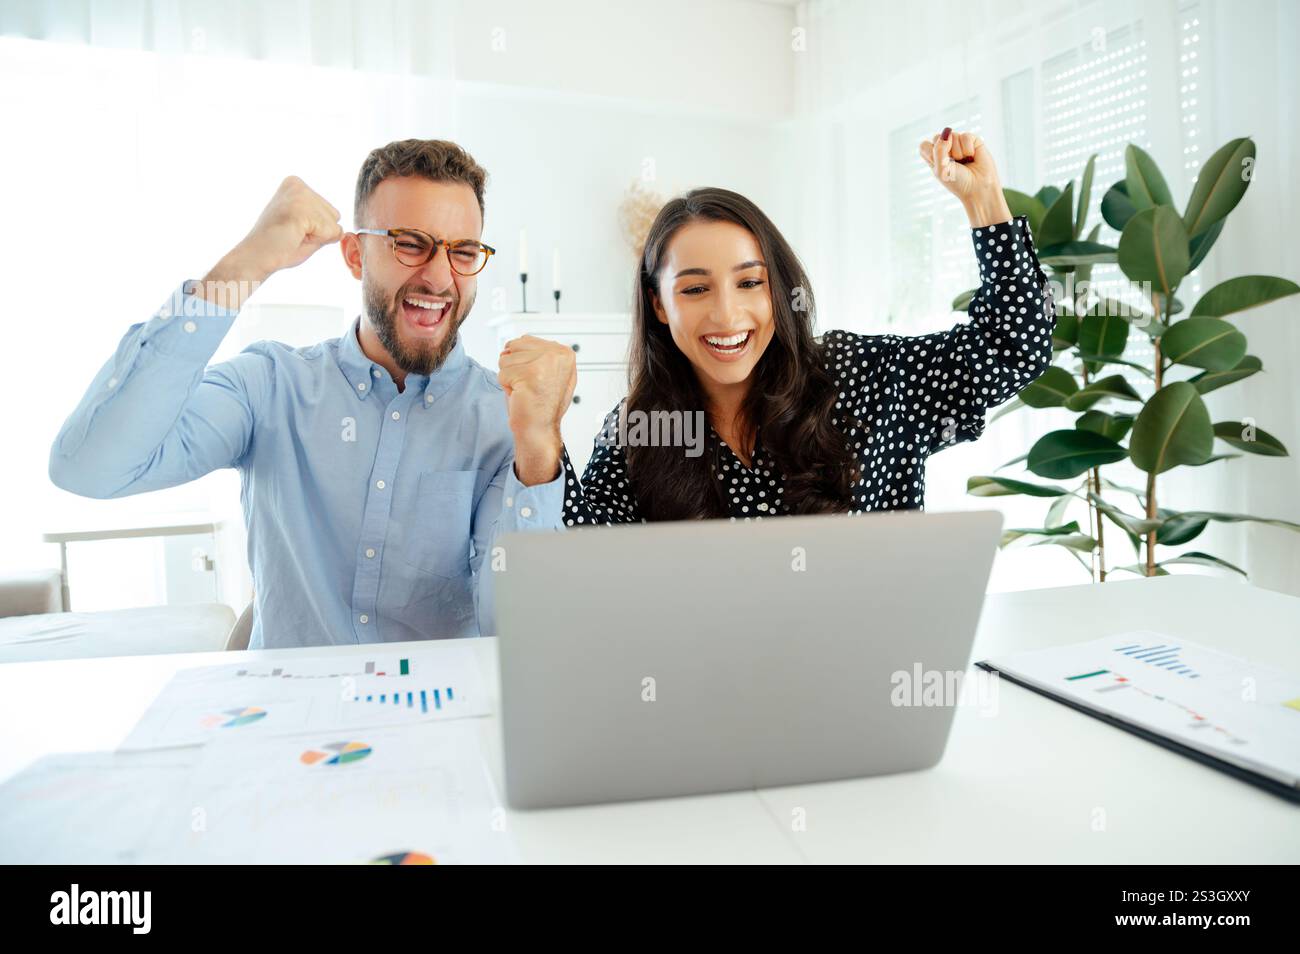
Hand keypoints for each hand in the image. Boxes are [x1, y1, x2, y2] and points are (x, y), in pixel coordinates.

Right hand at [199, 176, 343, 308]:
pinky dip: (316, 241)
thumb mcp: (308, 228)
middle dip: (319, 232)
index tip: (293, 230)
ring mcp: (299, 196)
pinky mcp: (301, 210)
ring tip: (292, 236)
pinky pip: (331, 232)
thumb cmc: (279, 247)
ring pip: (334, 224)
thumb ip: (327, 223)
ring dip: (317, 237)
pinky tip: (294, 237)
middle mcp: (298, 185)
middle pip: (335, 215)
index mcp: (296, 184)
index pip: (330, 211)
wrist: (256, 258)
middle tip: (292, 235)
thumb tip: (345, 229)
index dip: (316, 228)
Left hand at [497, 335, 576, 484]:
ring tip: (526, 390)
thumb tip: (514, 343)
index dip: (522, 361)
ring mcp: (545, 364)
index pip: (525, 340)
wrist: (540, 429)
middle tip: (529, 385)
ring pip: (505, 359)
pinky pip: (502, 374)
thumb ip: (537, 353)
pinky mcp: (530, 375)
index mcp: (564, 352)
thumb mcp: (548, 372)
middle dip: (515, 367)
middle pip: (513, 346)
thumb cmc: (543, 405)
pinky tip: (522, 396)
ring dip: (510, 378)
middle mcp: (557, 355)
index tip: (536, 378)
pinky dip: (507, 387)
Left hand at [918, 128, 1012, 227]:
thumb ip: (938, 149)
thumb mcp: (941, 169)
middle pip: (936, 137)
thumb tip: (947, 131)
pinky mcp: (972, 140)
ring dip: (958, 152)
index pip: (924, 145)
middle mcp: (945, 149)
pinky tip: (972, 156)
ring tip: (965, 161)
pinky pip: (965, 136)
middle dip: (945, 152)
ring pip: (952, 135)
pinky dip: (968, 148)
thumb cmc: (958, 182)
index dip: (931, 153)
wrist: (979, 188)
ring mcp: (958, 143)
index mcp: (934, 157)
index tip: (941, 165)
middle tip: (954, 164)